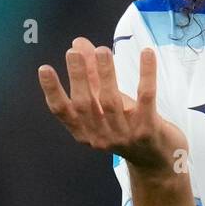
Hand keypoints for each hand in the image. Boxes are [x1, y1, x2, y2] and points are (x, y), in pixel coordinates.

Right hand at [38, 37, 187, 174]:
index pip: (63, 112)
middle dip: (78, 77)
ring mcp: (125, 135)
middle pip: (86, 105)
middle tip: (73, 52)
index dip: (52, 90)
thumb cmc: (129, 128)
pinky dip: (146, 75)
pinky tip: (147, 54)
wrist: (160, 161)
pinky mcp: (149, 130)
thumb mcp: (107, 105)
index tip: (44, 68)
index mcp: (86, 132)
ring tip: (102, 50)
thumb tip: (78, 44)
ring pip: (112, 102)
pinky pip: (146, 98)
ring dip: (106, 74)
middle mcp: (102, 136)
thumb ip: (92, 76)